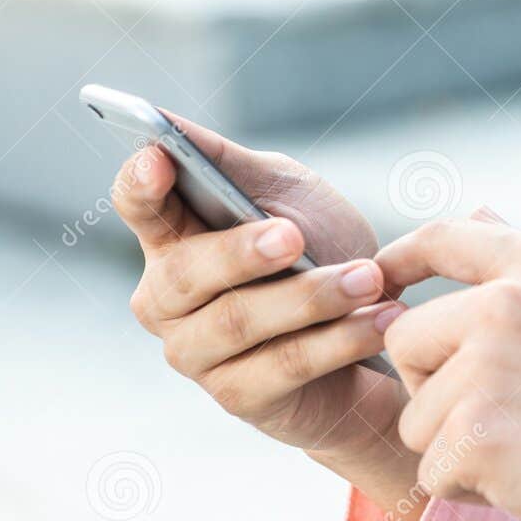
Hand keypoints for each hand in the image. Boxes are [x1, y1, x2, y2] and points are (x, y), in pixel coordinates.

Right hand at [111, 114, 423, 520]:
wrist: (369, 326)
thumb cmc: (316, 249)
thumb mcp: (285, 193)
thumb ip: (230, 164)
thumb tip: (167, 123)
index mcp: (172, 236)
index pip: (137, 205)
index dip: (140, 184)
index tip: (159, 158)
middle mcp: (167, 300)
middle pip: (184, 272)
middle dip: (241, 252)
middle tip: (295, 235)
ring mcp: (196, 353)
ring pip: (239, 321)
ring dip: (311, 296)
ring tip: (370, 278)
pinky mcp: (239, 397)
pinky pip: (287, 365)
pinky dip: (341, 340)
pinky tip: (382, 319)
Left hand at [376, 212, 520, 520]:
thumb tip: (479, 213)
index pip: (442, 239)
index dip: (398, 261)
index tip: (378, 283)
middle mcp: (506, 303)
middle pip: (408, 340)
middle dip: (437, 383)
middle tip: (505, 412)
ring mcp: (488, 368)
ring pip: (417, 415)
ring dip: (457, 443)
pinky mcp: (476, 434)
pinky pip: (432, 468)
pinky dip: (470, 485)